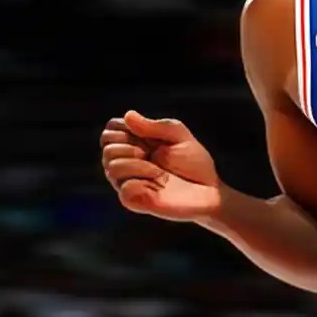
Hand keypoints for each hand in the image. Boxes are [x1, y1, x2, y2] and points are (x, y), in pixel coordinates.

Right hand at [100, 110, 221, 221]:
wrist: (209, 190)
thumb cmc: (194, 163)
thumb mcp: (178, 135)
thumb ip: (154, 126)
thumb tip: (128, 116)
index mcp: (134, 144)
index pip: (110, 130)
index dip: (123, 129)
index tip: (148, 136)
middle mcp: (126, 162)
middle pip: (107, 147)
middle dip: (130, 145)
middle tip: (151, 153)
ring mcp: (128, 182)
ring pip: (112, 166)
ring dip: (138, 165)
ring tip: (160, 171)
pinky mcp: (133, 201)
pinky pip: (124, 188)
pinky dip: (142, 182)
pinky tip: (159, 184)